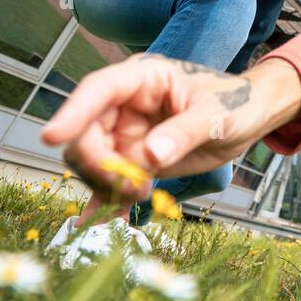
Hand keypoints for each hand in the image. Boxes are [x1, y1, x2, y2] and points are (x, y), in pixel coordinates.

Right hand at [39, 55, 300, 202]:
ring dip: (107, 184)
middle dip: (97, 163)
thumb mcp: (214, 115)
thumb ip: (183, 133)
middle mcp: (124, 105)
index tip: (52, 137)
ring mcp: (125, 133)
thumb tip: (150, 156)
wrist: (248, 118)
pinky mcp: (133, 160)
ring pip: (92, 161)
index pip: (96, 91)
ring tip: (144, 193)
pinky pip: (111, 182)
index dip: (72, 113)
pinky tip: (101, 221)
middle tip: (131, 186)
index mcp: (141, 79)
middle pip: (85, 133)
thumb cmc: (233, 103)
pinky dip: (107, 201)